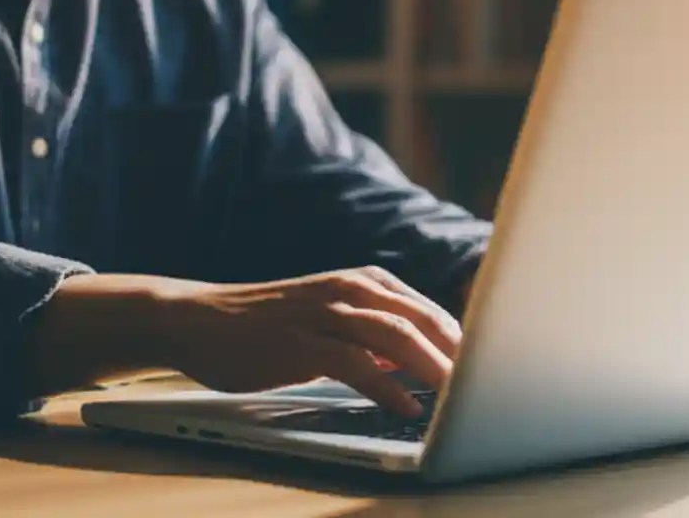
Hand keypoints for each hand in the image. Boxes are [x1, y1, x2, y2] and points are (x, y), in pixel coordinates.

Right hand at [160, 266, 461, 415]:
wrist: (198, 320)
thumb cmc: (268, 326)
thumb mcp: (329, 322)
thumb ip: (372, 338)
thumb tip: (415, 363)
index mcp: (363, 282)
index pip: (428, 311)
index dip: (462, 341)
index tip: (489, 369)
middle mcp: (348, 288)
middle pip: (420, 319)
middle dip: (458, 354)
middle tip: (487, 384)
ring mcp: (323, 312)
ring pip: (394, 335)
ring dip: (432, 367)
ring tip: (458, 396)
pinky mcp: (299, 341)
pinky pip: (354, 363)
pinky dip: (386, 386)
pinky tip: (407, 406)